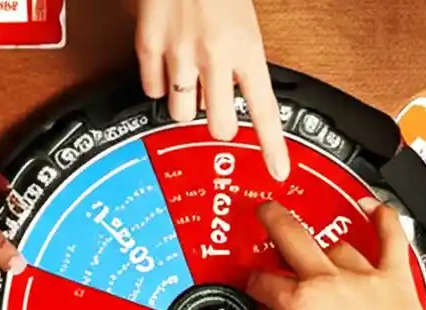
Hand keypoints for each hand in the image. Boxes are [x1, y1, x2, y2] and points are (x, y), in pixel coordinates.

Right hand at [136, 0, 288, 179]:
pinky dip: (159, 85)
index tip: (278, 172)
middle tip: (218, 107)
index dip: (273, 148)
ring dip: (188, 104)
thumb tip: (235, 93)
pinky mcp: (147, 49)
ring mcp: (178, 56)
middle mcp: (214, 57)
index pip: (265, 111)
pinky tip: (167, 65)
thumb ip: (241, 59)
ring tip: (190, 77)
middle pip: (220, 126)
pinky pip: (152, 91)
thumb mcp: (243, 21)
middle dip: (219, 123)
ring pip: (183, 114)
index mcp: (247, 48)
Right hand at [245, 200, 425, 309]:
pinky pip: (390, 237)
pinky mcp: (394, 276)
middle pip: (291, 235)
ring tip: (320, 259)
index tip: (256, 288)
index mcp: (303, 306)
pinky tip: (372, 208)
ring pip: (334, 244)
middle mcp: (331, 282)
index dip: (254, 284)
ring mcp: (364, 275)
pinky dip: (382, 219)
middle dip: (271, 220)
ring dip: (323, 249)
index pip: (264, 282)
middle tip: (265, 213)